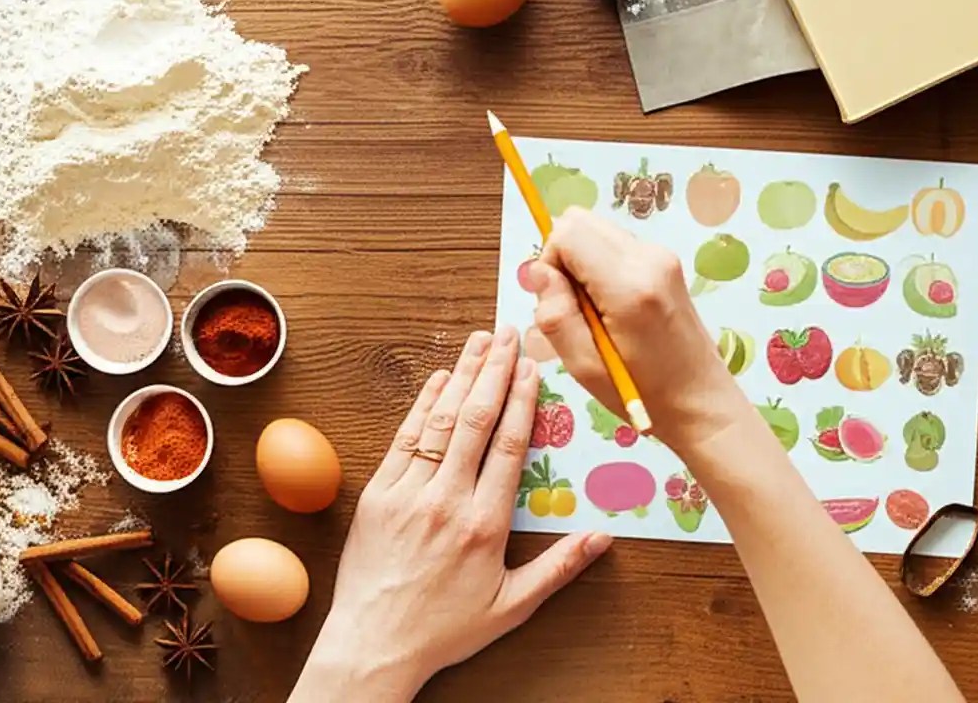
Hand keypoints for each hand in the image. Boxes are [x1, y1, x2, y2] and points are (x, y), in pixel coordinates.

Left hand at [289, 329, 611, 702]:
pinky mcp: (377, 495)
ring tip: (480, 341)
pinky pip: (404, 439)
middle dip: (495, 371)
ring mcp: (408, 494)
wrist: (374, 644)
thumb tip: (603, 538)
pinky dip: (423, 404)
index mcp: (485, 524)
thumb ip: (559, 567)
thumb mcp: (513, 606)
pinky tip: (439, 379)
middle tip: (510, 334)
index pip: (508, 446)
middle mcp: (447, 500)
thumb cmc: (445, 630)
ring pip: (440, 421)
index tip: (532, 368)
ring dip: (462, 375)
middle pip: (476, 420)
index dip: (522, 400)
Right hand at [528, 207, 746, 450]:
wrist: (701, 401)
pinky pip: (616, 246)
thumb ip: (555, 314)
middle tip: (573, 306)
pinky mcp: (668, 262)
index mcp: (628, 285)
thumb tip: (538, 272)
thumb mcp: (584, 366)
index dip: (549, 262)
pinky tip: (614, 308)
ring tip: (595, 312)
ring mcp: (663, 257)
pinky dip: (602, 268)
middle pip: (580, 221)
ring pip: (597, 231)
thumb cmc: (643, 393)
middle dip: (563, 258)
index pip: (567, 233)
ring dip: (583, 264)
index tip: (558, 302)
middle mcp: (649, 258)